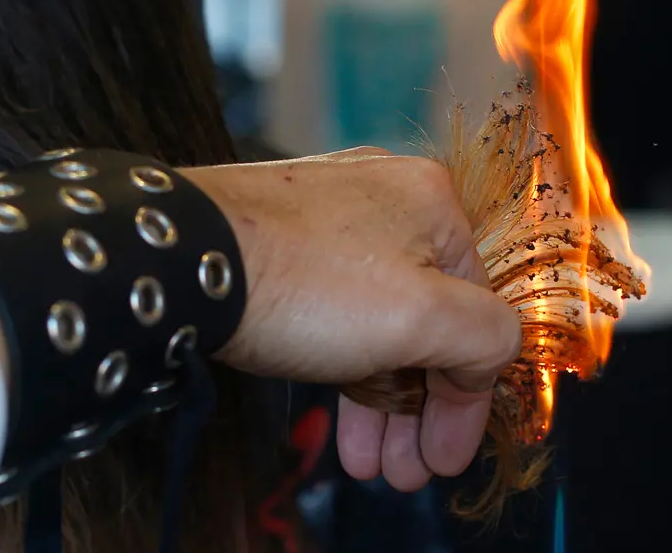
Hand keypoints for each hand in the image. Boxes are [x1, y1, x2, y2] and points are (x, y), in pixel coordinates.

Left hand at [182, 149, 521, 491]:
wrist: (180, 258)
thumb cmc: (306, 284)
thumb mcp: (421, 318)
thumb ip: (485, 338)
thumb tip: (491, 357)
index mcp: (435, 203)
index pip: (477, 313)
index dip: (467, 397)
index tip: (445, 458)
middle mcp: (388, 199)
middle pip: (426, 322)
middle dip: (418, 410)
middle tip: (405, 472)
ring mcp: (330, 217)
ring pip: (376, 321)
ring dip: (379, 400)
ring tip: (367, 464)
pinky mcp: (282, 238)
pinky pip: (333, 309)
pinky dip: (343, 363)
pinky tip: (335, 414)